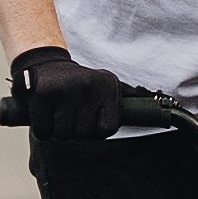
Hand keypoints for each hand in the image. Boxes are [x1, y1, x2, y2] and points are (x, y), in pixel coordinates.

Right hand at [9, 46, 127, 145]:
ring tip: (56, 109)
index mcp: (109, 85)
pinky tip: (43, 110)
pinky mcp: (43, 92)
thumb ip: (114, 111)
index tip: (86, 115)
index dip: (94, 129)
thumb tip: (156, 121)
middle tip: (67, 111)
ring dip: (56, 129)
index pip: (108, 129)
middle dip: (73, 129)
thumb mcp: (101, 91)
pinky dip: (41, 127)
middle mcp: (91, 84)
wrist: (45, 64)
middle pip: (83, 134)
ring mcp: (67, 87)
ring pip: (63, 134)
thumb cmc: (75, 87)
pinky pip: (43, 130)